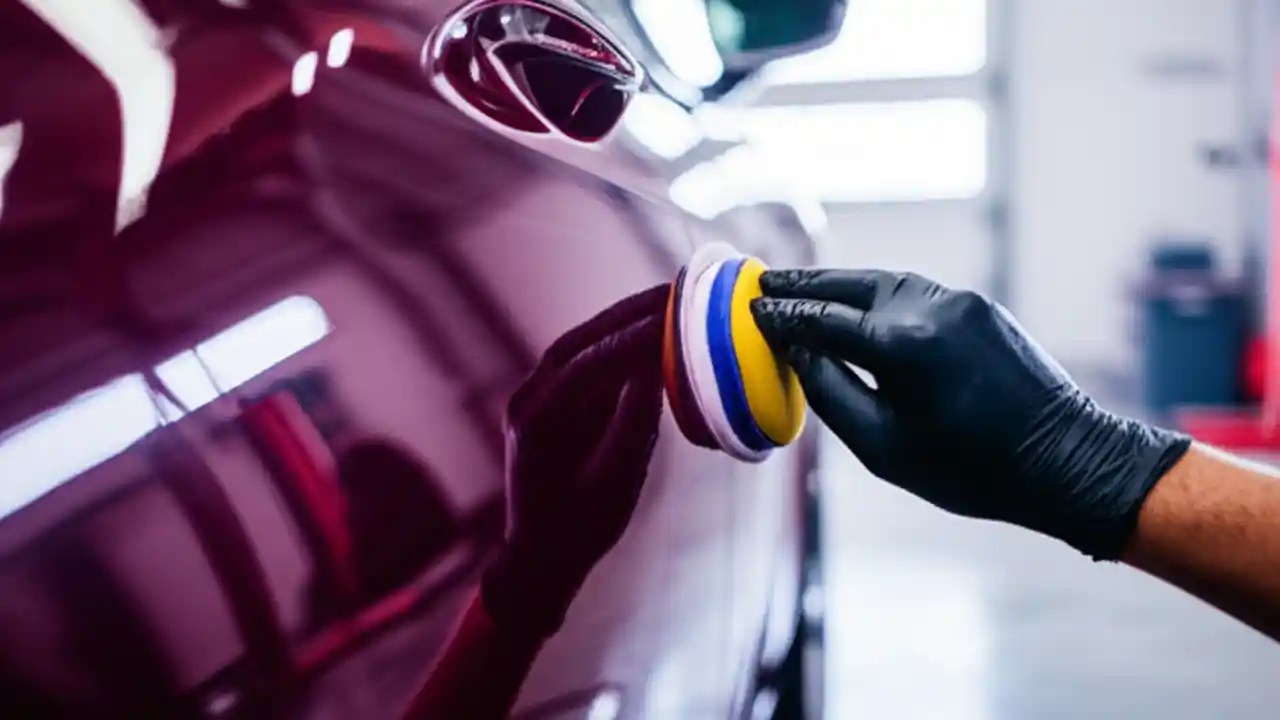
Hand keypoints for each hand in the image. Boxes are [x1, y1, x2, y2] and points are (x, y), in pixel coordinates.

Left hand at [482, 285, 665, 636]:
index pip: (585, 366)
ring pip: (579, 344)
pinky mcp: (551, 400)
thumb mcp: (617, 481)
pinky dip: (616, 341)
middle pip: (579, 342)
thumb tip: (658, 365)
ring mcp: (534, 397)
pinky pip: (583, 359)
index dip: (630, 340)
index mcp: (536, 422)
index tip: (672, 317)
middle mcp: (527, 400)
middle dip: (626, 314)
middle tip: (676, 288)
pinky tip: (650, 328)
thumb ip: (636, 422)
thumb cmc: (581, 530)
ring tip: (669, 298)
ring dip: (621, 320)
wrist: (542, 557)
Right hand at [751, 269, 1190, 558]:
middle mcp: (930, 307)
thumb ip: (830, 390)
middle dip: (804, 283)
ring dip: (841, 285)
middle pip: (850, 284)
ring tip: (804, 288)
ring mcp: (961, 301)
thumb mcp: (881, 445)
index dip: (782, 314)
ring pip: (884, 284)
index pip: (822, 319)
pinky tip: (860, 307)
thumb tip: (797, 351)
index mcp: (902, 345)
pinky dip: (880, 297)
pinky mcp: (981, 307)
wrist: (1064, 460)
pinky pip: (916, 294)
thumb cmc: (966, 469)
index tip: (750, 307)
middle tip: (764, 277)